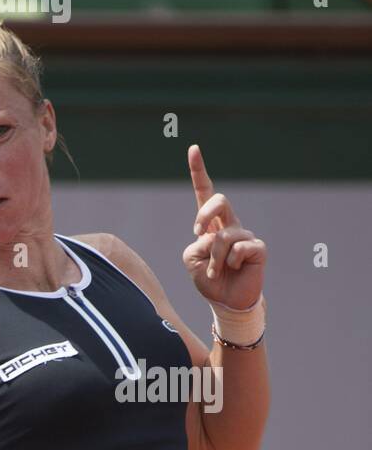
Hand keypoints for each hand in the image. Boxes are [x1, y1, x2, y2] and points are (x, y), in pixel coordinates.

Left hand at [182, 143, 266, 309]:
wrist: (226, 301)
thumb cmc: (209, 279)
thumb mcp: (192, 260)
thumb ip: (196, 244)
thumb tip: (214, 237)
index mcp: (211, 224)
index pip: (205, 193)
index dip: (198, 171)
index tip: (193, 148)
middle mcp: (229, 224)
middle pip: (218, 201)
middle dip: (204, 216)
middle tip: (198, 234)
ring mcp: (245, 234)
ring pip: (222, 237)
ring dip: (213, 259)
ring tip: (216, 272)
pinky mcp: (257, 247)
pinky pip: (237, 249)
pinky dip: (228, 264)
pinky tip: (234, 270)